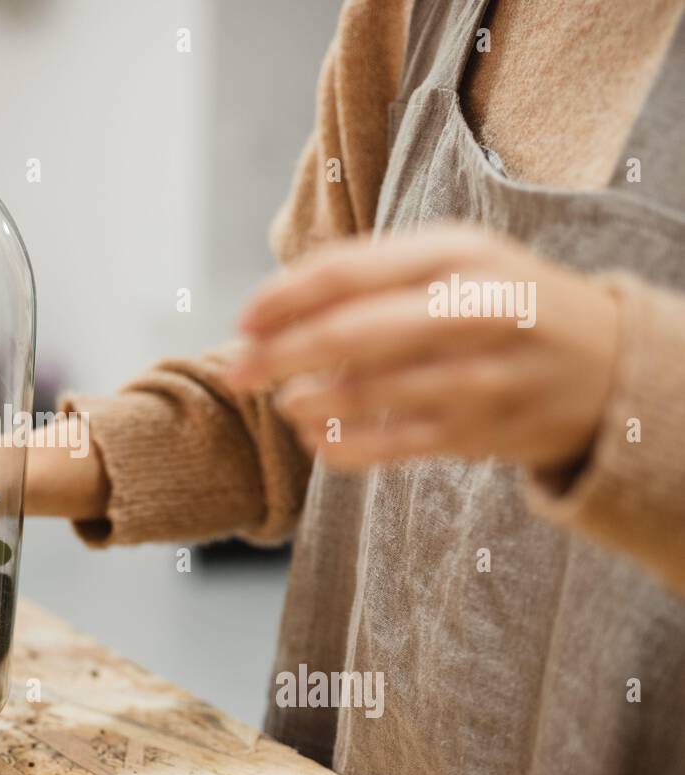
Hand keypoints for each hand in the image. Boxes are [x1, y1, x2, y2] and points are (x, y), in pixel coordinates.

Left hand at [228, 227, 619, 472]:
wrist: (611, 368)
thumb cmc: (506, 305)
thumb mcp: (457, 263)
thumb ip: (375, 276)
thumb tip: (274, 309)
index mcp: (457, 253)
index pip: (346, 272)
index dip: (281, 299)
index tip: (242, 321)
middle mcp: (472, 309)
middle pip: (348, 334)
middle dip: (278, 355)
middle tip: (238, 373)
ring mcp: (480, 375)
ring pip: (367, 394)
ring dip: (307, 402)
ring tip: (282, 404)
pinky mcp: (481, 433)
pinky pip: (392, 446)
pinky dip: (342, 446)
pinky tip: (317, 439)